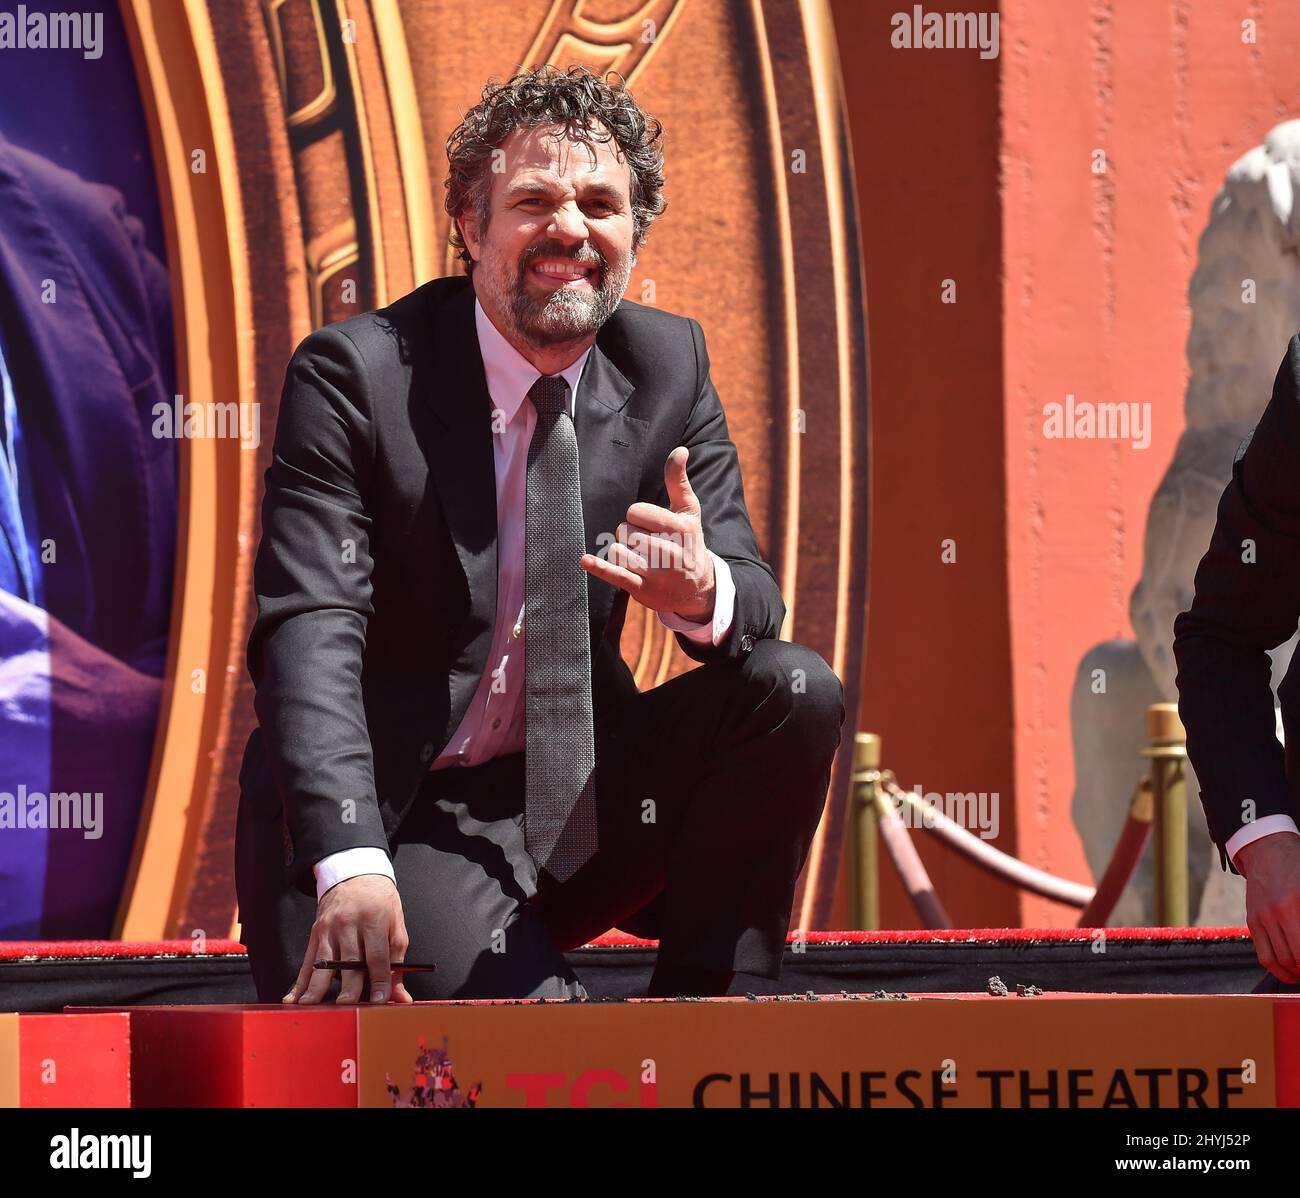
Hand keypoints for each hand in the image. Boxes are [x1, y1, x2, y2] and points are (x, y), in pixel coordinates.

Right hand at [283, 874, 413, 1005]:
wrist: (355, 875)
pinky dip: (300, 983)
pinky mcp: (315, 934)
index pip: (377, 956)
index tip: (380, 1001)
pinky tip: (294, 998)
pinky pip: (307, 962)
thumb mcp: (396, 926)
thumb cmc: (380, 903)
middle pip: (349, 961)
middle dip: (349, 987)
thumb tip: (401, 997)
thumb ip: (397, 963)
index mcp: (374, 921)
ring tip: (313, 1008)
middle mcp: (349, 925)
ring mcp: (329, 929)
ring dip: (318, 987)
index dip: (379, 980)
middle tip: (348, 1008)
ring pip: (324, 963)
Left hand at [581, 446, 715, 620]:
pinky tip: (585, 560)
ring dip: (622, 551)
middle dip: (630, 534)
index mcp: (681, 529)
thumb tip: (680, 450)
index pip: (637, 512)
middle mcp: (672, 552)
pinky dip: (600, 567)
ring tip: (639, 556)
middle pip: (626, 531)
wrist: (697, 590)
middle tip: (647, 543)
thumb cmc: (689, 543)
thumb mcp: (689, 512)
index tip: (651, 525)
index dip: (638, 516)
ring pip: (619, 550)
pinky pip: (617, 576)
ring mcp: (657, 573)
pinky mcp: (644, 590)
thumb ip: (678, 482)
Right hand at [1234, 831, 1299, 983]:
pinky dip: (1277, 967)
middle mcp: (1274, 913)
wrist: (1267, 851)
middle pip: (1294, 958)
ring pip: (1277, 960)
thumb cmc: (1297, 867)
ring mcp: (1260, 917)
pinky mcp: (1252, 920)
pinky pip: (1263, 954)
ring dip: (1293, 973)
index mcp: (1293, 904)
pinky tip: (1289, 970)